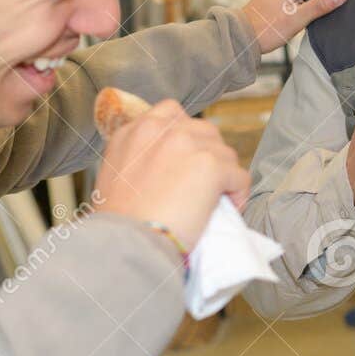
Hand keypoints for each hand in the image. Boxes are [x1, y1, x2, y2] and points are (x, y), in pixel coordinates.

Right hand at [93, 99, 250, 249]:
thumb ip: (139, 157)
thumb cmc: (119, 222)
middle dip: (209, 155)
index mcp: (135, 131)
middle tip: (205, 183)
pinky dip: (239, 194)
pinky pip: (240, 176)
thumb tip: (166, 166)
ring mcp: (187, 143)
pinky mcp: (211, 164)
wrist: (127, 242)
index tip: (188, 161)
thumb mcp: (114, 175)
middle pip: (205, 131)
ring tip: (216, 199)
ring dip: (225, 175)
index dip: (187, 138)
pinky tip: (229, 208)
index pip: (172, 114)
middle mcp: (161, 129)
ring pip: (225, 153)